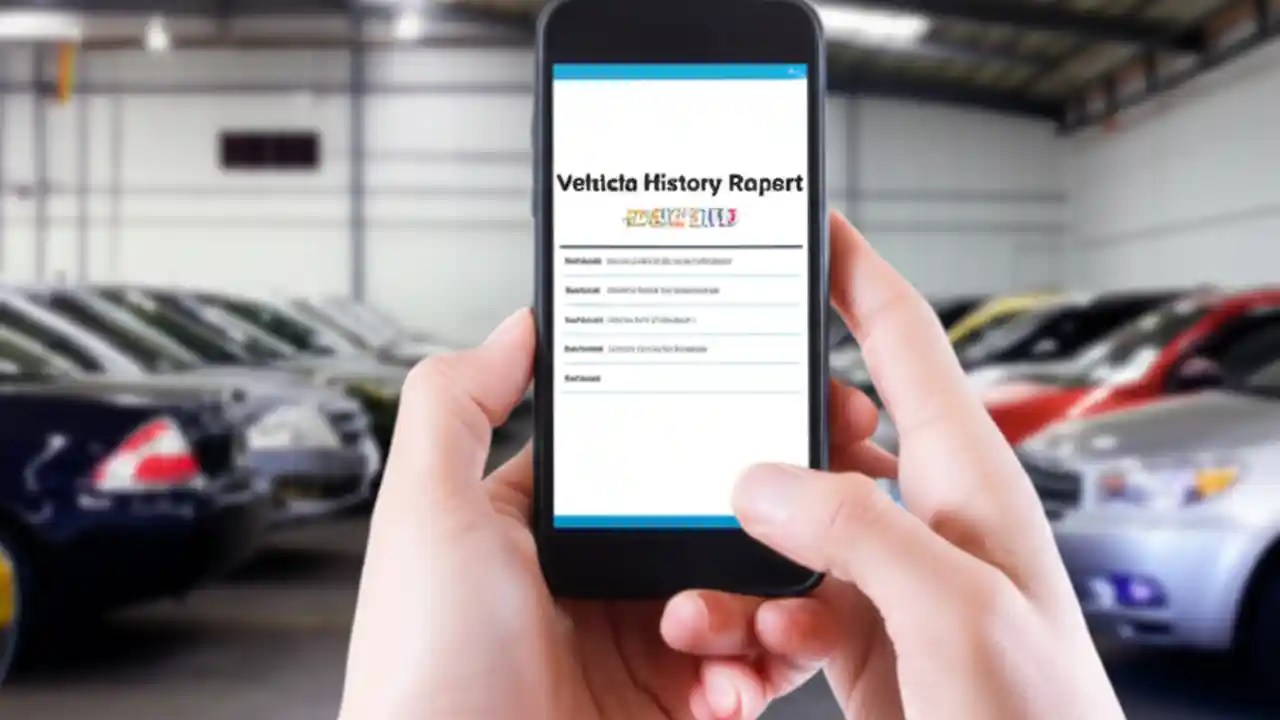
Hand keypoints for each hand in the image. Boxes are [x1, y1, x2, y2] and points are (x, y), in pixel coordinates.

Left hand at [338, 305, 890, 718]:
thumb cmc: (424, 662)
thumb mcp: (427, 511)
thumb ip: (458, 403)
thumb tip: (516, 326)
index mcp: (541, 524)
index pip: (636, 452)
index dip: (698, 423)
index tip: (763, 397)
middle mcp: (595, 579)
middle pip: (706, 518)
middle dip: (764, 510)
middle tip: (812, 495)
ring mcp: (638, 645)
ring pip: (742, 593)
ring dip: (765, 598)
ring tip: (753, 613)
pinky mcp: (672, 707)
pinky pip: (747, 673)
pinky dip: (758, 671)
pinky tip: (731, 680)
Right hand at [664, 212, 1123, 718]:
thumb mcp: (959, 614)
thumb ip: (863, 532)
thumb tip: (764, 480)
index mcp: (967, 481)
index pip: (904, 343)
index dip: (854, 275)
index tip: (806, 228)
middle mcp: (924, 516)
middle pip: (821, 432)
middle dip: (755, 439)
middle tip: (698, 442)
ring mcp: (887, 575)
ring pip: (784, 522)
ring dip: (733, 549)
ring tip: (704, 590)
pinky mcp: (856, 632)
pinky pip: (777, 596)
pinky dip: (746, 615)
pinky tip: (741, 639)